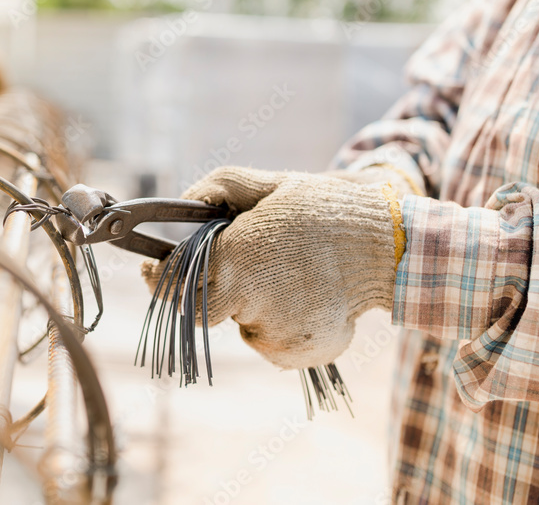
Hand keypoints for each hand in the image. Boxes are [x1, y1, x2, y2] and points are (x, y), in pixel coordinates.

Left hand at [140, 166, 405, 369]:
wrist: (385, 248)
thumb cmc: (323, 210)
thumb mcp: (271, 185)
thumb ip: (221, 187)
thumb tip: (184, 199)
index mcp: (236, 258)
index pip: (172, 282)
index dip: (157, 278)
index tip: (152, 269)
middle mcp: (249, 300)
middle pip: (201, 310)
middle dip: (209, 290)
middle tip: (231, 272)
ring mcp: (274, 332)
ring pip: (239, 324)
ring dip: (250, 304)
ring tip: (288, 276)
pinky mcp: (297, 353)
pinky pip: (268, 344)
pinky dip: (277, 326)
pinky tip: (303, 299)